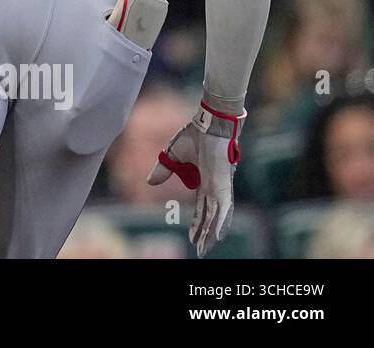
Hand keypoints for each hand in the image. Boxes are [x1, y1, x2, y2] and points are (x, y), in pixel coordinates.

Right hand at [147, 101, 244, 256]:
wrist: (209, 123)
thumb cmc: (195, 135)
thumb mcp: (172, 155)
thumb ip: (163, 169)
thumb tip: (149, 182)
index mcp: (204, 181)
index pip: (201, 208)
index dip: (197, 223)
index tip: (193, 238)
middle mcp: (213, 187)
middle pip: (209, 216)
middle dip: (203, 234)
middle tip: (200, 250)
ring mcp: (218, 187)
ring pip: (215, 216)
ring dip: (210, 233)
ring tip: (206, 249)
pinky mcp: (222, 184)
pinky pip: (223, 207)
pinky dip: (220, 222)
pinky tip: (217, 235)